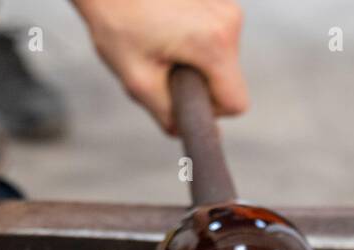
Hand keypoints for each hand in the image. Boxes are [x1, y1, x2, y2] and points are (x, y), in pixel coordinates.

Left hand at [73, 0, 246, 132]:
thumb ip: (166, 114)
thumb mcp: (136, 78)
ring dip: (192, 61)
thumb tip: (184, 132)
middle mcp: (230, 21)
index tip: (181, 96)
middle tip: (160, 66)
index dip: (210, 111)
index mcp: (216, 43)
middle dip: (197, 83)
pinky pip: (214, 36)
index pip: (236, 103)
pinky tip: (163, 27)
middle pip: (228, 79)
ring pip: (221, 58)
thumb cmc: (117, 19)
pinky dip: (191, 41)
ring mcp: (226, 5)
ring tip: (157, 43)